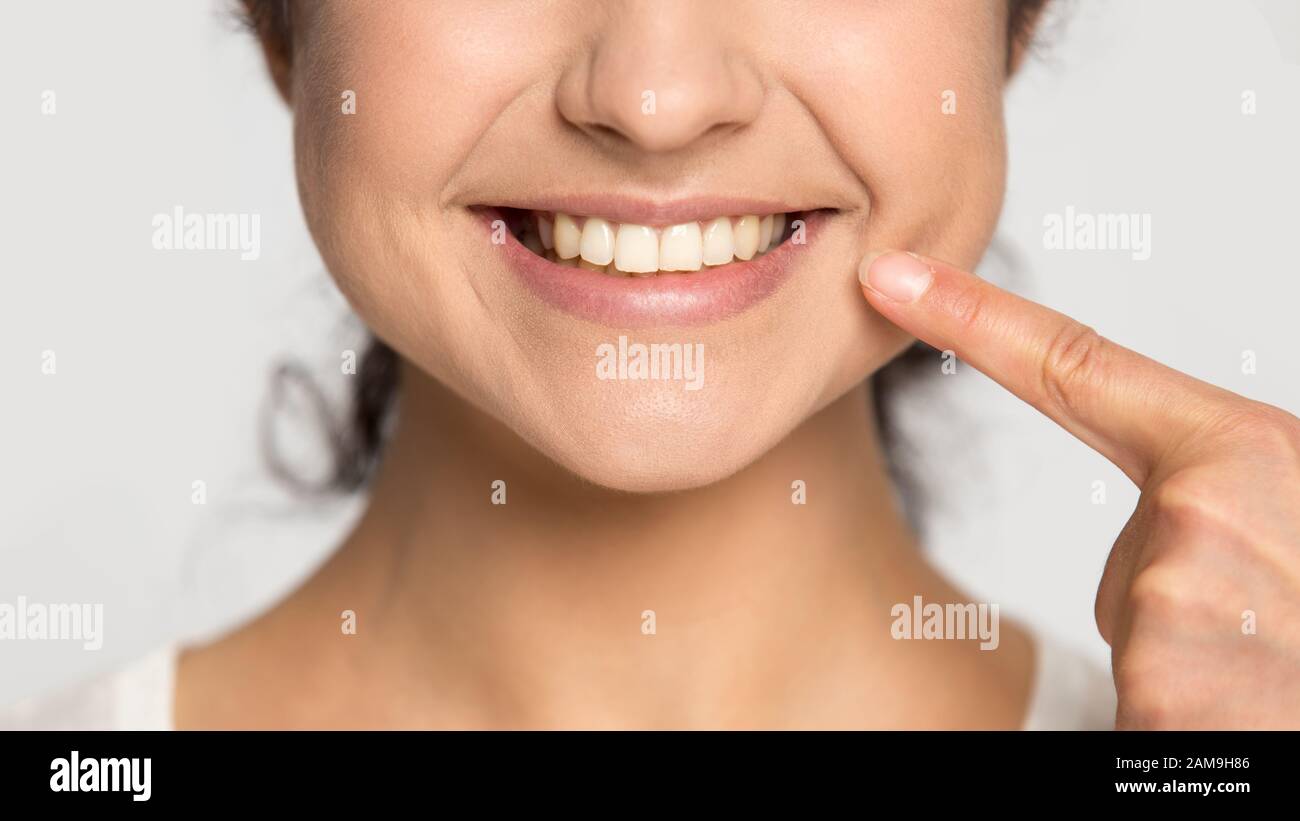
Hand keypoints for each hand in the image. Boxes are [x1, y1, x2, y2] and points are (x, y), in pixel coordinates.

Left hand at [858, 250, 1299, 728]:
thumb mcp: (1297, 515)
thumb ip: (1220, 504)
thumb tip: (1161, 550)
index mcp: (1243, 451)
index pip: (1075, 367)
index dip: (969, 318)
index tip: (888, 276)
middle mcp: (1205, 510)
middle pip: (1128, 559)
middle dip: (1185, 599)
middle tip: (1282, 627)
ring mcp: (1183, 599)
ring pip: (1138, 630)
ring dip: (1199, 662)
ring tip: (1285, 670)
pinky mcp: (1168, 687)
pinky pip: (1148, 702)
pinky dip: (1194, 720)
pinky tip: (1256, 710)